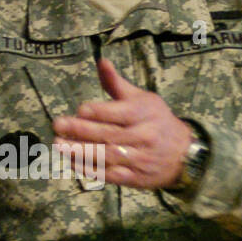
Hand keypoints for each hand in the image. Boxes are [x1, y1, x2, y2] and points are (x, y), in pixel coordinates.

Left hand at [51, 59, 191, 188]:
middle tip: (58, 125)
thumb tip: (101, 61)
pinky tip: (73, 163)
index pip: (119, 112)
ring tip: (59, 145)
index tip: (79, 110)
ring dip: (82, 152)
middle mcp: (143, 136)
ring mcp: (140, 159)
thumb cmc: (157, 121)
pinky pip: (111, 175)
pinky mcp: (135, 178)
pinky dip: (92, 170)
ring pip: (108, 156)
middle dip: (82, 131)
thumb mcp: (143, 99)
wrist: (183, 154)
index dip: (99, 112)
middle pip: (110, 134)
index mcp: (145, 114)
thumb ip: (117, 84)